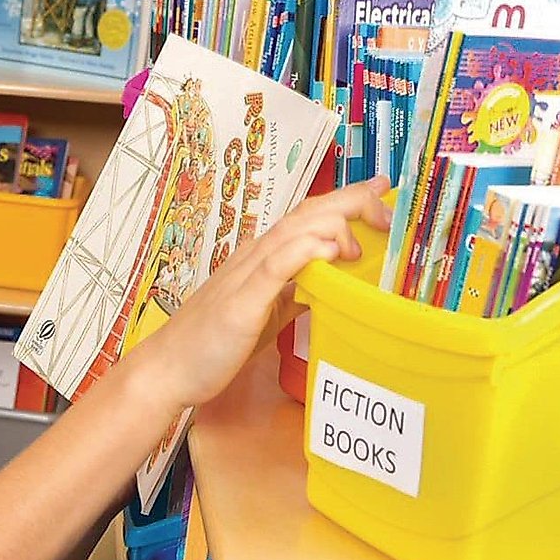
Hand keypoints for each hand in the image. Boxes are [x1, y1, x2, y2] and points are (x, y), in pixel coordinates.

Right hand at [149, 174, 393, 408]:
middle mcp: (254, 257)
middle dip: (353, 202)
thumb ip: (295, 294)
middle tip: (391, 208)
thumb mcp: (266, 313)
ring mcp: (245, 276)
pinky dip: (305, 251)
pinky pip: (275, 267)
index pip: (308, 216)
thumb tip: (331, 284)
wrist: (169, 369)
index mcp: (262, 259)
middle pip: (308, 213)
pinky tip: (331, 250)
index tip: (382, 190)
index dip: (346, 199)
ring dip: (336, 222)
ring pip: (295, 231)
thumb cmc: (213, 345)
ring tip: (370, 233)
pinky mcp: (241, 302)